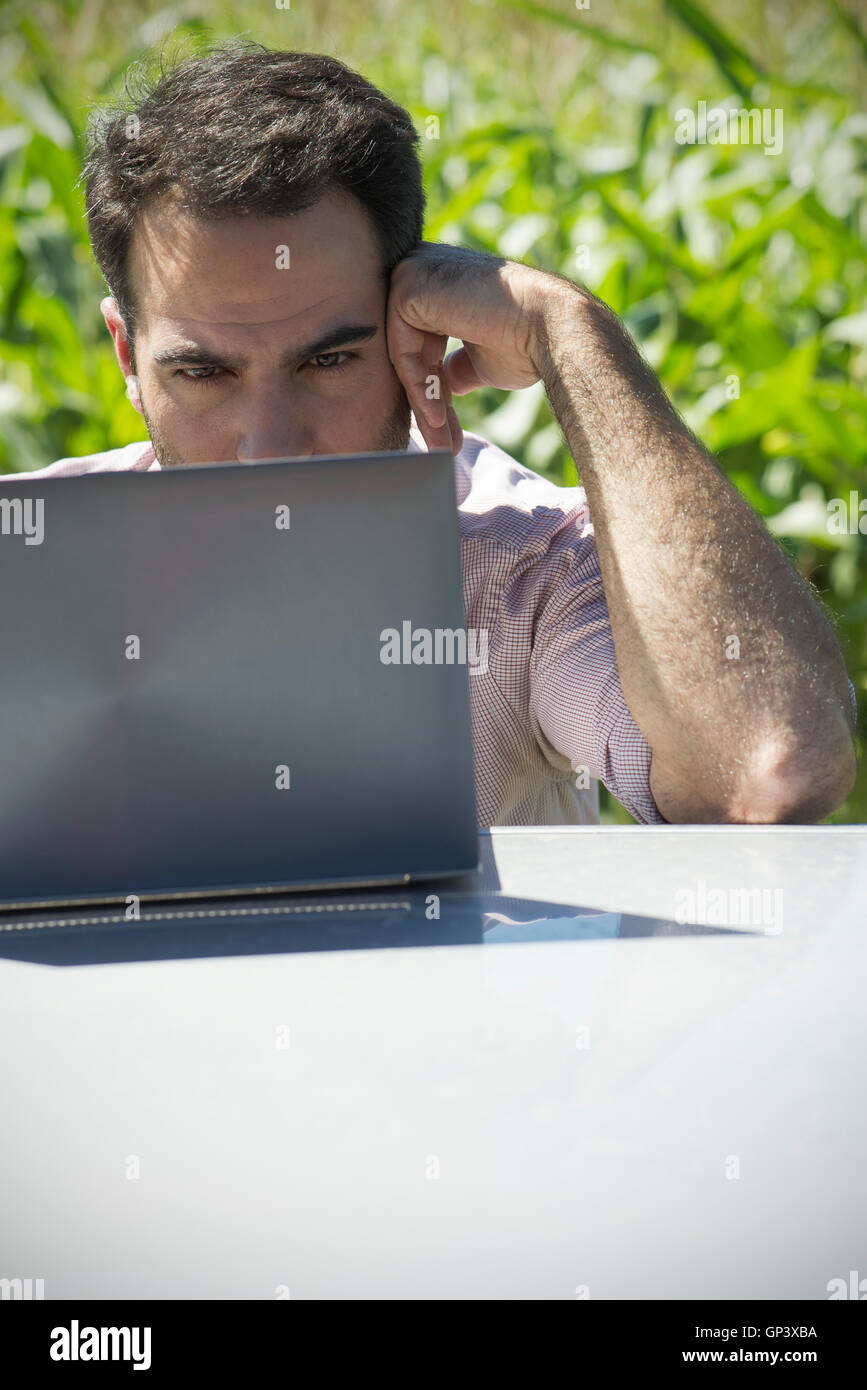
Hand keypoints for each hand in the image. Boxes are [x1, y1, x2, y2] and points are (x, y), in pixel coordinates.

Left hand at [385, 241, 554, 454]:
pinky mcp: (408, 286)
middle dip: (424, 401)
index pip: (419, 343)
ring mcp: (413, 272)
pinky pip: (400, 350)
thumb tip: (442, 385)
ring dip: (422, 402)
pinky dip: (417, 387)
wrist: (552, 329)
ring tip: (440, 439)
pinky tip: (436, 416)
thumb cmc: (526, 343)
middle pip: (407, 350)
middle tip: (438, 443)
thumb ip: (452, 367)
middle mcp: (423, 268)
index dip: (432, 390)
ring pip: (402, 354)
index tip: (443, 430)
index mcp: (439, 282)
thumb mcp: (479, 360)